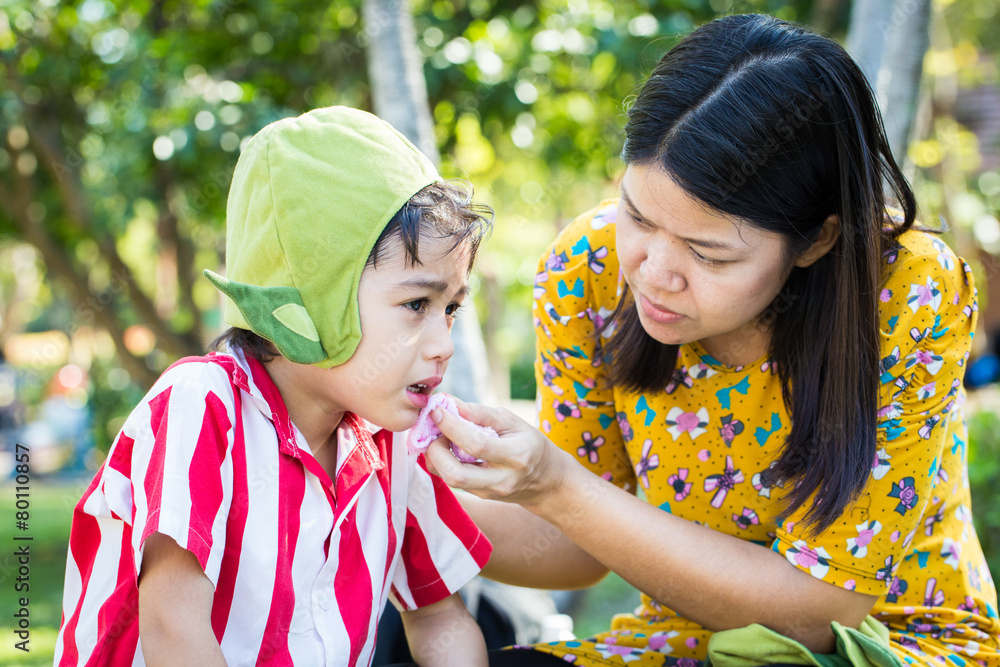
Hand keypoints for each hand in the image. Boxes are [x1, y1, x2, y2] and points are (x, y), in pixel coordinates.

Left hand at [424, 400, 571, 508]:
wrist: (546, 481)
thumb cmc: (529, 443)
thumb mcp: (513, 422)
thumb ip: (481, 413)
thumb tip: (449, 402)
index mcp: (516, 455)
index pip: (476, 444)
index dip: (451, 427)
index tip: (437, 410)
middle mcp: (501, 479)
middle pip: (456, 474)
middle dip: (436, 450)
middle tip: (436, 429)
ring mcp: (489, 492)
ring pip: (449, 480)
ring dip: (436, 456)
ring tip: (441, 437)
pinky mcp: (479, 496)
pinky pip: (451, 481)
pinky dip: (441, 462)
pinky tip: (446, 447)